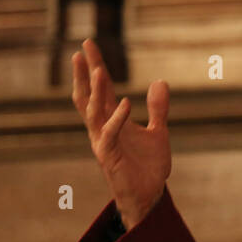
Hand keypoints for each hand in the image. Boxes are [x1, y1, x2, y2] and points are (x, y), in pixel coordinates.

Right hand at [71, 39, 171, 229]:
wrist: (149, 196)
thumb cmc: (148, 167)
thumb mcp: (159, 132)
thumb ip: (158, 109)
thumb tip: (160, 81)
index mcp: (112, 120)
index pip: (101, 89)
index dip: (95, 67)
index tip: (88, 45)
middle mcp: (102, 128)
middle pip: (88, 96)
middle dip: (85, 73)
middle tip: (82, 49)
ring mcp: (103, 141)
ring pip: (94, 112)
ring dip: (96, 91)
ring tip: (100, 69)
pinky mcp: (109, 156)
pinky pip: (111, 133)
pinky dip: (118, 118)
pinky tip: (127, 102)